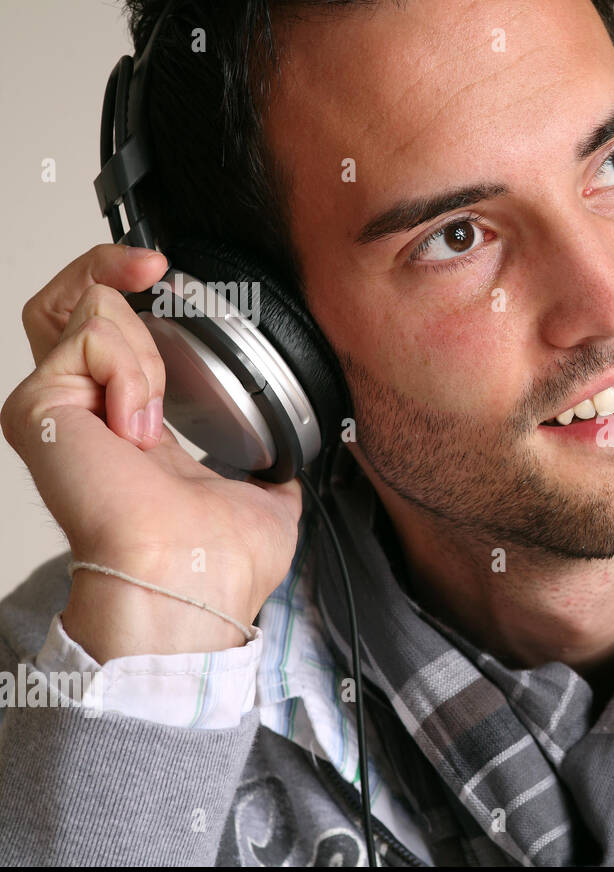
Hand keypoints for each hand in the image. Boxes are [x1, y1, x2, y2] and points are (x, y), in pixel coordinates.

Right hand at [2, 244, 302, 660]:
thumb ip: (269, 467)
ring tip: (154, 414)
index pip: (103, 338)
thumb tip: (290, 467)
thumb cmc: (218, 561)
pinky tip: (138, 426)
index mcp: (128, 430)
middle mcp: (80, 413)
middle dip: (108, 267)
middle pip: (63, 303)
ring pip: (83, 310)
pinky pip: (89, 337)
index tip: (164, 272)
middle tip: (154, 266)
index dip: (126, 291)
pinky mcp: (39, 407)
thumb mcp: (265, 496)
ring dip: (142, 344)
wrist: (191, 579)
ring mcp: (54, 406)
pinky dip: (132, 368)